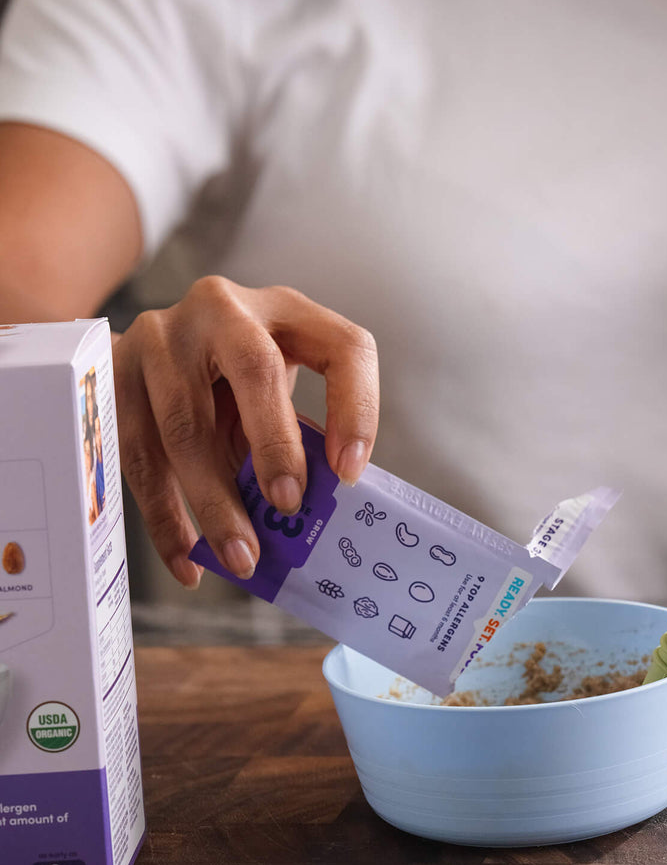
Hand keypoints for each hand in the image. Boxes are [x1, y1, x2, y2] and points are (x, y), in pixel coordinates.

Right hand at [113, 277, 378, 586]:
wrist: (154, 347)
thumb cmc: (237, 376)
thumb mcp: (279, 385)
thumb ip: (299, 432)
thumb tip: (311, 506)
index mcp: (286, 307)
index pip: (343, 347)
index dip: (355, 408)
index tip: (349, 472)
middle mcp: (222, 308)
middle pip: (256, 369)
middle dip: (274, 446)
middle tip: (288, 507)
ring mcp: (161, 335)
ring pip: (185, 422)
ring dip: (214, 501)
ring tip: (240, 556)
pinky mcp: (114, 374)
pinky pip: (136, 455)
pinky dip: (164, 516)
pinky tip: (189, 557)